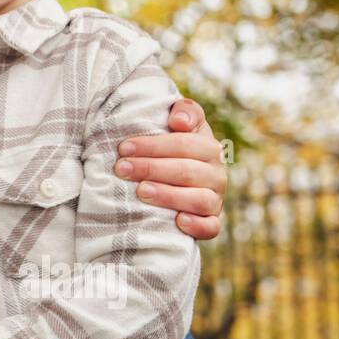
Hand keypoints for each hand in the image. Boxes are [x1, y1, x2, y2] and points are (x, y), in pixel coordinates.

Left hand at [115, 96, 225, 239]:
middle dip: (151, 168)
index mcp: (209, 147)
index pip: (185, 144)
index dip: (154, 145)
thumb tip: (178, 121)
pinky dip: (197, 225)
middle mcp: (216, 174)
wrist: (176, 180)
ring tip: (141, 192)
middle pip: (187, 171)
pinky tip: (178, 221)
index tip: (124, 147)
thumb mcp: (178, 124)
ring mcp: (215, 199)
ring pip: (199, 199)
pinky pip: (211, 227)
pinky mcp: (212, 222)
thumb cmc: (170, 148)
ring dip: (169, 195)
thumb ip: (184, 111)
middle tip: (122, 168)